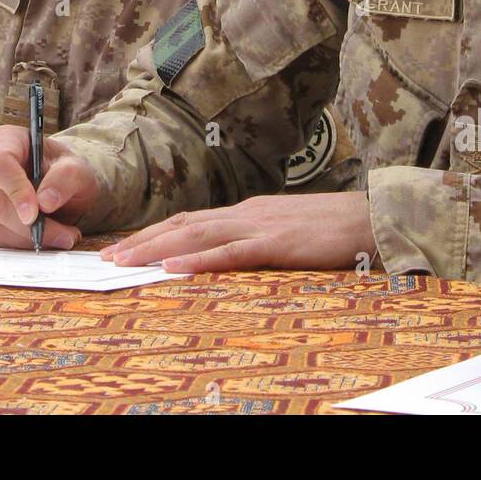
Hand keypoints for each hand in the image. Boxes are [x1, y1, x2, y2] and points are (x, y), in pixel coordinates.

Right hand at [0, 125, 98, 249]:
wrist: (58, 186)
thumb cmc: (65, 172)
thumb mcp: (77, 169)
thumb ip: (66, 178)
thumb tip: (45, 201)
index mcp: (7, 138)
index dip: (14, 190)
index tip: (34, 215)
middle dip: (28, 226)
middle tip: (63, 235)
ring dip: (27, 239)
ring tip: (60, 237)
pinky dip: (18, 243)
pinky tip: (41, 239)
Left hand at [101, 191, 377, 272]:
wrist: (374, 218)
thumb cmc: (336, 230)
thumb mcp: (289, 232)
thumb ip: (260, 240)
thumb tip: (234, 255)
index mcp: (249, 211)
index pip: (192, 219)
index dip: (156, 232)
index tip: (125, 245)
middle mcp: (246, 213)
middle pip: (184, 224)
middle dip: (142, 240)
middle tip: (106, 257)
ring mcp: (260, 225)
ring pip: (197, 235)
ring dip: (156, 248)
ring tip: (124, 262)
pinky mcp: (276, 243)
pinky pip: (229, 253)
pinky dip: (198, 259)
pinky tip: (173, 268)